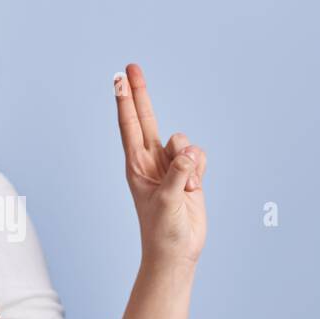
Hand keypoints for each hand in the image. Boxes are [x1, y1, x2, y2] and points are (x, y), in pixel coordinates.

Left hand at [114, 62, 207, 268]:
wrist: (177, 251)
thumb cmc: (162, 231)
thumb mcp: (167, 201)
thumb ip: (178, 173)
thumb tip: (188, 151)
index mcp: (136, 166)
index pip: (130, 126)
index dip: (126, 101)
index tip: (119, 79)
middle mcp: (151, 162)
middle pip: (146, 119)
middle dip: (140, 92)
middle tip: (131, 67)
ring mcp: (171, 166)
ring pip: (183, 141)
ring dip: (189, 161)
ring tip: (186, 186)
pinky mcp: (189, 174)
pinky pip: (199, 156)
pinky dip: (200, 170)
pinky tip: (194, 189)